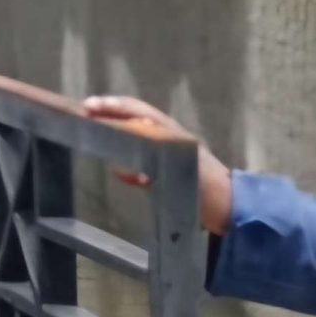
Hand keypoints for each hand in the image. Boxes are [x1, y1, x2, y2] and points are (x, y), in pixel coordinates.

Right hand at [82, 96, 234, 235]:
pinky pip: (148, 164)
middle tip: (84, 115)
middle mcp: (172, 140)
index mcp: (173, 134)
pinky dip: (131, 165)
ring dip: (119, 135)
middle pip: (137, 121)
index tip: (89, 106)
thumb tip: (123, 163)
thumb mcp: (182, 170)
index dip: (115, 107)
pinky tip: (118, 171)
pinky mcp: (175, 176)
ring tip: (93, 135)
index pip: (140, 112)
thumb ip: (156, 163)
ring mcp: (173, 157)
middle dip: (112, 115)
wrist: (231, 210)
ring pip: (140, 139)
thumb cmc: (208, 189)